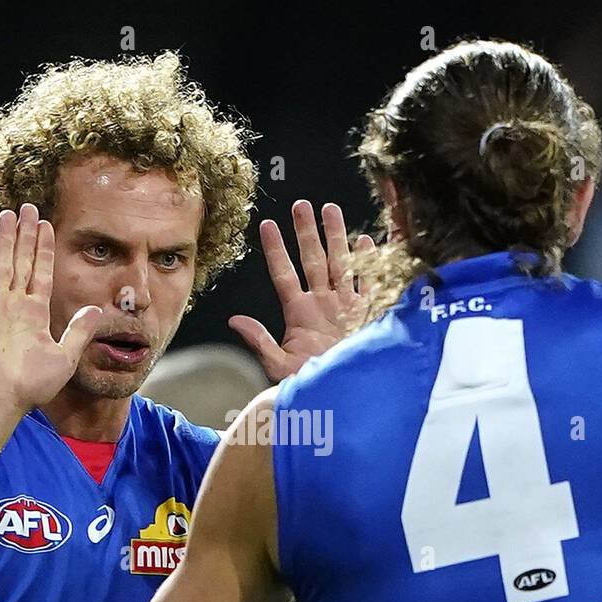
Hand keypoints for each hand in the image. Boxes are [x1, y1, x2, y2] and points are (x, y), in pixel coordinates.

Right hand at [0, 204, 100, 413]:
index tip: (47, 225)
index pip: (40, 272)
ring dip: (4, 240)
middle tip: (29, 208)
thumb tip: (97, 311)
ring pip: (0, 264)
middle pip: (20, 261)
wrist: (6, 399)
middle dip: (25, 235)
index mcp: (35, 312)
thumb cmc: (33, 384)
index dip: (43, 248)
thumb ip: (79, 331)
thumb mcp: (65, 356)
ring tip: (9, 215)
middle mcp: (14, 305)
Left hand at [230, 200, 374, 381]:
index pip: (284, 274)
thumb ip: (260, 342)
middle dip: (307, 232)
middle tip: (300, 205)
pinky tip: (364, 239)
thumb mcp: (281, 366)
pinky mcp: (368, 314)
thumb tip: (234, 321)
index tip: (267, 226)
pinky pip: (367, 282)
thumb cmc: (313, 386)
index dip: (276, 250)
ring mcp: (345, 307)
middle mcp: (322, 305)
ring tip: (330, 209)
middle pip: (313, 260)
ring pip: (340, 262)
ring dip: (335, 236)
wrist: (348, 397)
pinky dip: (367, 262)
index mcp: (299, 314)